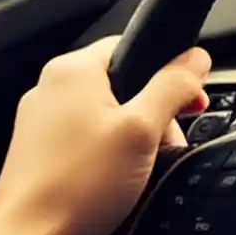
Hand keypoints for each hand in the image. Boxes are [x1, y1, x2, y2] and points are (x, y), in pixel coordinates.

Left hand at [0, 37, 211, 234]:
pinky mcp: (40, 153)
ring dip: (135, 136)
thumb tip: (195, 58)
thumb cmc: (75, 188)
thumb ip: (173, 87)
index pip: (134, 45)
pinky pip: (87, 139)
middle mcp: (51, 89)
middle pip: (123, 82)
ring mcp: (41, 123)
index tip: (189, 99)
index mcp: (73, 70)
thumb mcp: (142, 130)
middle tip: (168, 141)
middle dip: (155, 112)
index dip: (170, 70)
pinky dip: (109, 154)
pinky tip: (118, 180)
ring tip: (142, 168)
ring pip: (107, 114)